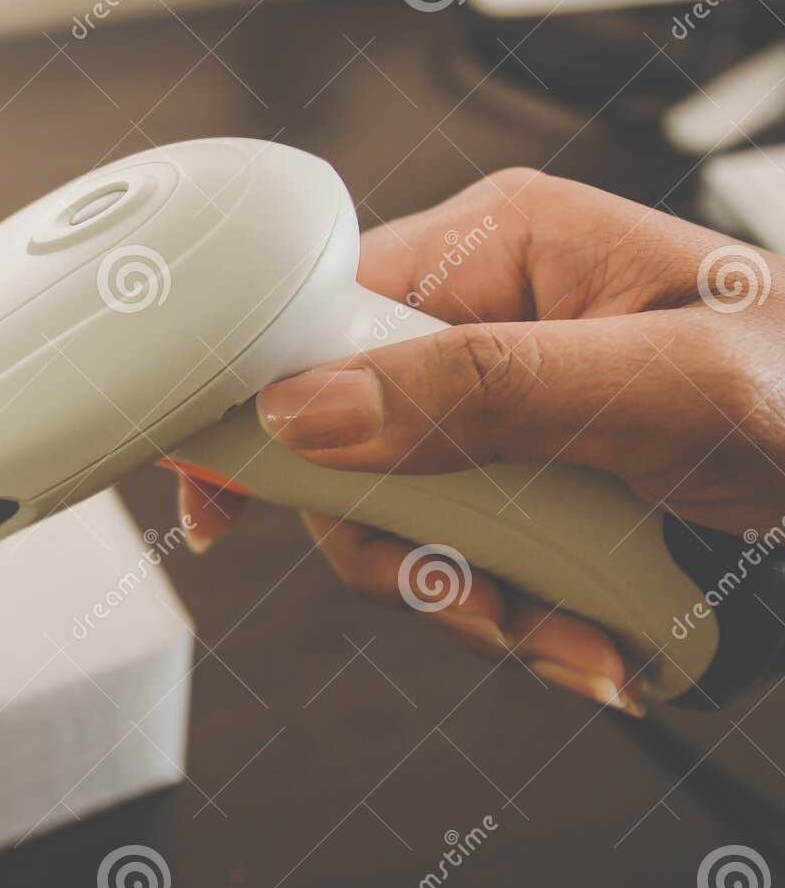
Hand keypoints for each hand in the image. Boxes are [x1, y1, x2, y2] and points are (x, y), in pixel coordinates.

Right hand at [179, 167, 784, 715]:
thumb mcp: (668, 389)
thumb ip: (486, 389)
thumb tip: (305, 409)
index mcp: (500, 249)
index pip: (315, 312)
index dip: (256, 408)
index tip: (219, 504)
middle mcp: (479, 321)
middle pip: (344, 444)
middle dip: (407, 548)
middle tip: (479, 603)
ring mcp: (494, 408)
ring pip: (398, 520)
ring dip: (471, 600)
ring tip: (571, 638)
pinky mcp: (518, 481)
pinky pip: (459, 557)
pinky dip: (514, 617)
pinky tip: (590, 638)